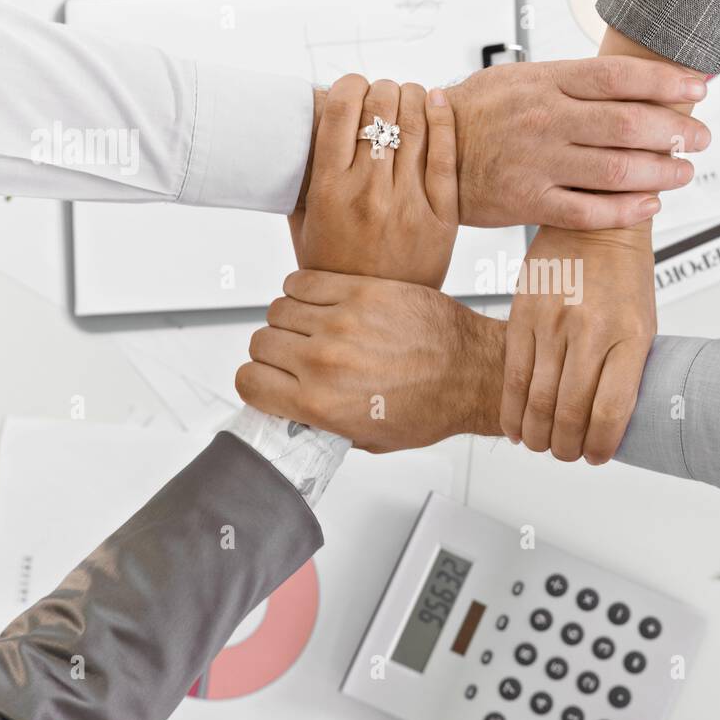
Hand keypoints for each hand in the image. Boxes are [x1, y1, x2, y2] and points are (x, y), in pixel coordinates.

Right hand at [236, 271, 503, 451]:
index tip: (270, 378)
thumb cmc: (431, 407)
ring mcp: (341, 321)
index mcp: (319, 403)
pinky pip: (304, 281)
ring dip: (290, 319)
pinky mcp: (361, 291)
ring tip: (313, 328)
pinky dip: (306, 290)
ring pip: (278, 308)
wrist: (471, 373)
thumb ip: (321, 423)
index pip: (248, 381)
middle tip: (296, 354)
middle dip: (274, 350)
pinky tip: (323, 304)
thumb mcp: (366, 439)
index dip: (257, 381)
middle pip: (260, 342)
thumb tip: (294, 411)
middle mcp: (324, 360)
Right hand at [289, 74, 457, 288]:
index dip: (349, 84)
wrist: (375, 322)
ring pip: (415, 124)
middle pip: (381, 110)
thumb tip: (306, 133)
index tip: (353, 85)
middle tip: (382, 93)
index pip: (340, 111)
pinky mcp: (442, 217)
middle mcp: (369, 194)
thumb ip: (302, 180)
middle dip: (381, 89)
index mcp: (329, 192)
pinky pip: (446, 155)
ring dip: (411, 97)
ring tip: (407, 96)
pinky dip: (443, 119)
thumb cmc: (336, 271)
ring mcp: (408, 204)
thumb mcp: (303, 227)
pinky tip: (437, 102)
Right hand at [445, 56, 709, 229]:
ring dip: (662, 172)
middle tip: (700, 138)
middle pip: (629, 125)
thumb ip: (574, 80)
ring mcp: (538, 162)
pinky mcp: (528, 201)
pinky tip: (650, 203)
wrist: (426, 150)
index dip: (667, 82)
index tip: (699, 88)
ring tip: (683, 171)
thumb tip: (633, 81)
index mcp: (547, 80)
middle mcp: (546, 119)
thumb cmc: (479, 113)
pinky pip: (590, 210)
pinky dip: (627, 209)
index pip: (620, 76)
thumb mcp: (523, 77)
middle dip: (677, 132)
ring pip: (617, 169)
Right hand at [499, 222, 655, 464]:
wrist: (595, 224)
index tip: (596, 456)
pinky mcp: (523, 314)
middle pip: (568, 414)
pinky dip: (512, 410)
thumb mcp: (643, 325)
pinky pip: (512, 375)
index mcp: (630, 337)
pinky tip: (517, 424)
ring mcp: (553, 322)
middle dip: (566, 448)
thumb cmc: (624, 275)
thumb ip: (625, 371)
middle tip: (566, 454)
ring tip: (542, 445)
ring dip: (537, 435)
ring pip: (536, 401)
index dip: (600, 446)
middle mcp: (591, 330)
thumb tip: (609, 422)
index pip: (610, 412)